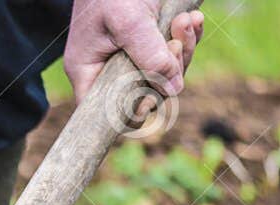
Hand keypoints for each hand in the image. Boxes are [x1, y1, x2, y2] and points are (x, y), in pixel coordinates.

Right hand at [64, 0, 203, 102]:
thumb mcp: (129, 21)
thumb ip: (148, 54)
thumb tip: (173, 88)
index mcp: (89, 70)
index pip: (104, 111)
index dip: (130, 111)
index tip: (151, 95)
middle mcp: (108, 68)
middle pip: (144, 93)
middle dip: (168, 70)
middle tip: (176, 40)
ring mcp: (131, 56)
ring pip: (164, 73)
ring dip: (182, 48)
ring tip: (186, 20)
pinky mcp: (150, 42)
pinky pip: (173, 53)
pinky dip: (187, 37)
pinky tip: (190, 18)